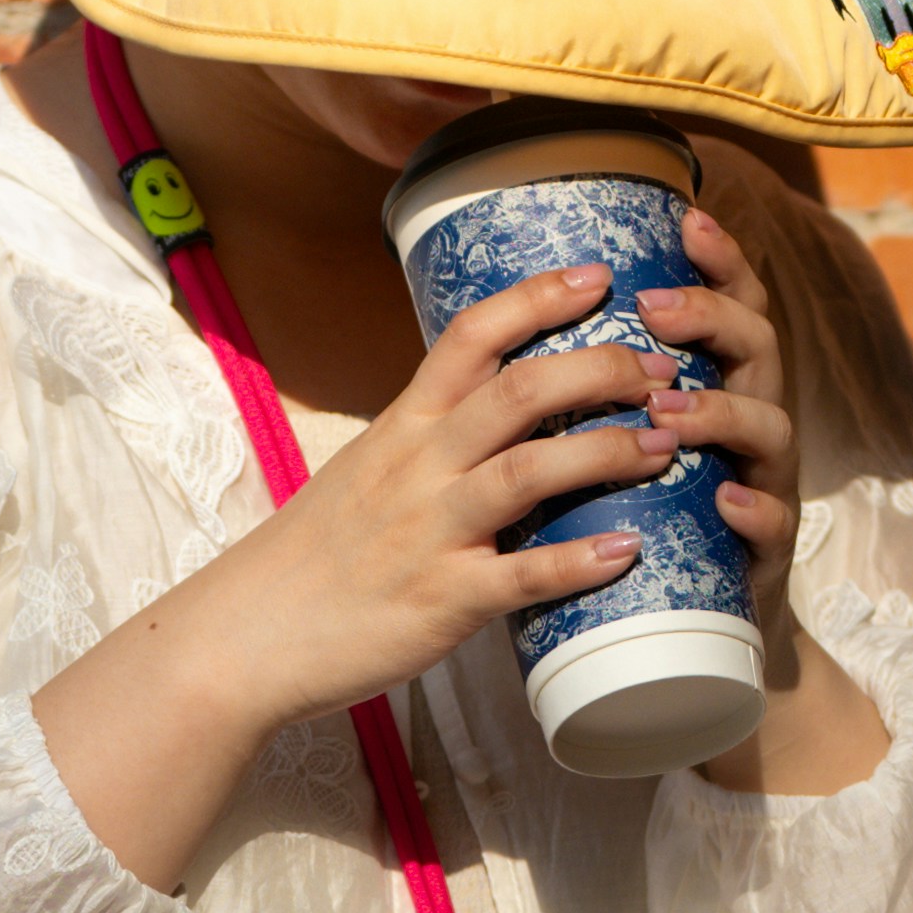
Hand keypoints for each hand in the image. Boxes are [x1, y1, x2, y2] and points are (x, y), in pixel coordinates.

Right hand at [35, 258, 679, 889]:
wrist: (246, 636)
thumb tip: (491, 419)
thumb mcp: (365, 474)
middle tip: (664, 366)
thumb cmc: (311, 559)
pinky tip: (631, 549)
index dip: (540, 297)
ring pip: (530, 470)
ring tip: (667, 443)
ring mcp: (432, 531)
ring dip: (607, 451)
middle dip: (601, 368)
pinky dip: (580, 561)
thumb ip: (429, 444)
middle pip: (520, 390)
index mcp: (403, 427)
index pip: (473, 335)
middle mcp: (419, 466)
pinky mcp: (443, 599)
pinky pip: (523, 575)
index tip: (601, 275)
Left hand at [651, 197, 887, 807]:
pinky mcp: (764, 555)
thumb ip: (596, 389)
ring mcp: (766, 484)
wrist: (679, 632)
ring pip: (769, 428)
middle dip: (712, 319)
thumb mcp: (618, 441)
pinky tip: (729, 500)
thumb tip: (521, 314)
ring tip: (675, 408)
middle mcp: (750, 422)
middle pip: (756, 347)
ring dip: (723, 410)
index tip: (686, 220)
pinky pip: (774, 527)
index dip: (716, 261)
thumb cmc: (638, 519)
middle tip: (657, 310)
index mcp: (715, 382)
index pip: (725, 304)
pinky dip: (753, 509)